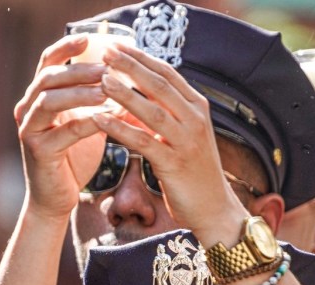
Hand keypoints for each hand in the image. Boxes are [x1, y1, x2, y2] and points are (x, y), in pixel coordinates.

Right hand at [16, 35, 108, 219]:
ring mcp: (29, 130)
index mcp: (38, 98)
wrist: (56, 199)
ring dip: (80, 92)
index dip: (65, 49)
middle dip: (78, 70)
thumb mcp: (86, 123)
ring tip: (107, 90)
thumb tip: (126, 77)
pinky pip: (63, 132)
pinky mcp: (38, 152)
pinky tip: (106, 118)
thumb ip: (96, 101)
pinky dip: (86, 122)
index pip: (47, 64)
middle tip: (106, 68)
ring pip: (49, 101)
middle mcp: (28, 110)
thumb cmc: (73, 159)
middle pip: (48, 78)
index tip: (88, 39)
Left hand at [93, 44, 243, 243]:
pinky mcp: (175, 164)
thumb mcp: (181, 137)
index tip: (118, 45)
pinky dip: (120, 129)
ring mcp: (187, 142)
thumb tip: (129, 98)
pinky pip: (143, 142)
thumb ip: (161, 115)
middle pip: (160, 85)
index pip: (168, 74)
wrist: (214, 209)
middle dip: (131, 66)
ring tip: (101, 79)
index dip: (142, 58)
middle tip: (106, 52)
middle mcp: (195, 120)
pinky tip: (100, 119)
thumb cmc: (194, 172)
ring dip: (125, 93)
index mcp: (198, 108)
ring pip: (153, 110)